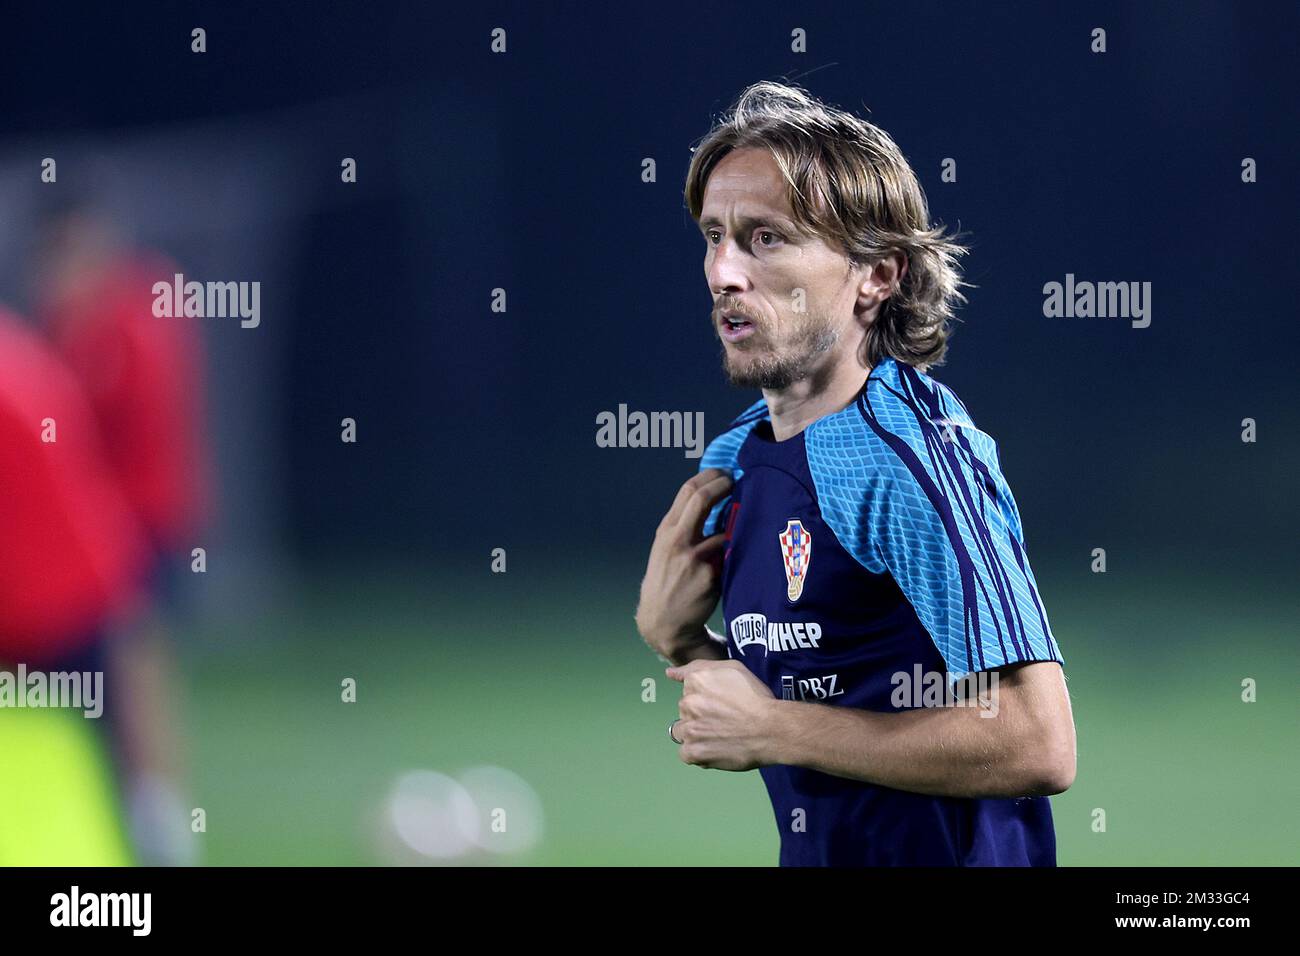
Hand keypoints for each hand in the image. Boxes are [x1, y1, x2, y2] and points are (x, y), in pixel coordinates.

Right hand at [635, 469, 732, 660]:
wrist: (664, 620)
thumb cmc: (668, 579)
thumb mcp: (665, 549)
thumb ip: (684, 526)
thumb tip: (712, 498)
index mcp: (666, 531)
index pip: (687, 490)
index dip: (710, 476)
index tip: (725, 473)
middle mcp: (677, 540)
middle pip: (702, 499)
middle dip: (723, 485)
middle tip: (738, 481)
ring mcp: (694, 558)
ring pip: (724, 530)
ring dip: (736, 527)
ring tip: (744, 526)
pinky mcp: (711, 575)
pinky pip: (730, 557)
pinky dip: (736, 555)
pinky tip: (740, 559)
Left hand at [666, 659, 778, 770]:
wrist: (771, 728)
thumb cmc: (756, 698)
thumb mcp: (732, 668)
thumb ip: (699, 667)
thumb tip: (669, 673)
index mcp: (695, 681)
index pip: (688, 689)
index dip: (706, 697)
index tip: (720, 704)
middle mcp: (687, 703)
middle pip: (685, 710)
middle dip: (700, 715)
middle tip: (723, 720)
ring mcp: (689, 729)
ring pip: (682, 732)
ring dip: (695, 734)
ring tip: (718, 736)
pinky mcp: (693, 752)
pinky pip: (685, 753)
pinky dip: (698, 752)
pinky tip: (714, 748)